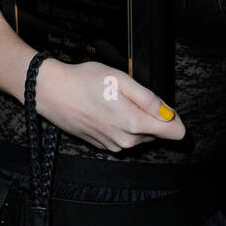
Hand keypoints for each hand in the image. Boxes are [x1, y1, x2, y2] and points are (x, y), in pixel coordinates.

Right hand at [35, 58, 184, 150]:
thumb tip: (168, 113)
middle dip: (152, 116)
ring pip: (141, 136)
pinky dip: (122, 125)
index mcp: (134, 124)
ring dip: (136, 120)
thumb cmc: (84, 81)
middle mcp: (126, 141)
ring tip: (115, 101)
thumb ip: (148, 98)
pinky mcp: (103, 146)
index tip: (163, 105)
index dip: (174, 117)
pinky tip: (107, 109)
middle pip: (158, 133)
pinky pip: (125, 137)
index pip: (175, 133)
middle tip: (130, 96)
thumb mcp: (120, 80)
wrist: (51, 93)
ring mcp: (114, 145)